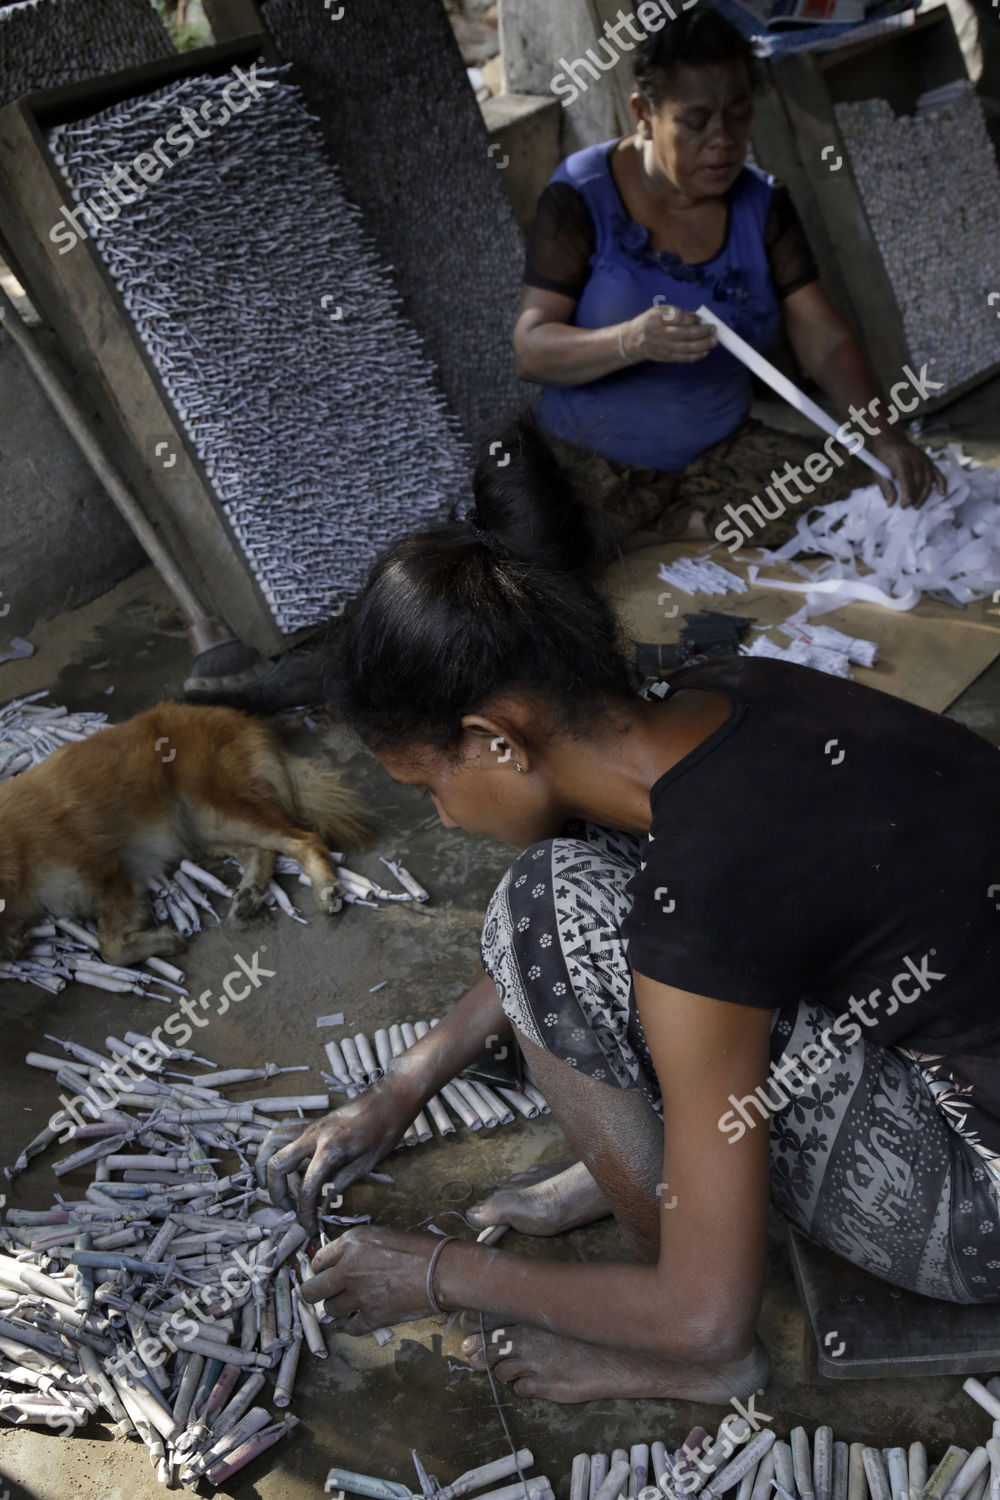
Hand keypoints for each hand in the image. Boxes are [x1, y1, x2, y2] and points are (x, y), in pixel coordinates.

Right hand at [257, 1086, 409, 1236]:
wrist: (389, 1098)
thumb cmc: (384, 1129)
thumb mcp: (367, 1163)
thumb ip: (340, 1183)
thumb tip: (321, 1204)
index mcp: (331, 1148)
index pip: (307, 1187)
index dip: (305, 1212)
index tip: (310, 1227)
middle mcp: (313, 1135)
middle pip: (277, 1164)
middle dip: (276, 1193)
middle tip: (289, 1211)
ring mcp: (309, 1126)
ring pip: (270, 1142)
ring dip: (266, 1167)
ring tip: (273, 1188)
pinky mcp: (310, 1123)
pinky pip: (281, 1133)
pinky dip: (274, 1150)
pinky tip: (283, 1166)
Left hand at [300, 1224, 445, 1332]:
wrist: (441, 1271)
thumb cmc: (421, 1248)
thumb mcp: (383, 1236)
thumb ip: (359, 1250)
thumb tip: (347, 1263)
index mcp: (351, 1243)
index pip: (318, 1260)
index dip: (321, 1269)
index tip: (327, 1274)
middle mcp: (347, 1269)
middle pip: (312, 1290)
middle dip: (316, 1294)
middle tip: (327, 1295)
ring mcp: (357, 1296)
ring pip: (330, 1310)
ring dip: (338, 1309)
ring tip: (351, 1305)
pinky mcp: (371, 1317)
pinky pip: (350, 1329)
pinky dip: (353, 1326)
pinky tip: (360, 1321)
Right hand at [622, 304, 716, 363]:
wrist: (634, 341)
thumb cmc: (649, 322)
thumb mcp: (658, 311)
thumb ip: (675, 313)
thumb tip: (696, 318)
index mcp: (657, 318)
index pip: (678, 318)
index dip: (692, 318)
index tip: (700, 318)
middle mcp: (660, 334)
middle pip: (685, 334)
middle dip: (702, 332)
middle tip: (713, 329)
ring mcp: (664, 348)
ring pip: (687, 348)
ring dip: (703, 345)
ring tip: (713, 340)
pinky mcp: (667, 357)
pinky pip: (684, 358)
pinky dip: (696, 355)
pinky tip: (705, 351)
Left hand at [869, 433, 946, 508]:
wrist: (890, 439)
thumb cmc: (882, 457)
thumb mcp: (877, 471)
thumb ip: (885, 487)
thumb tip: (891, 504)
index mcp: (900, 460)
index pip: (907, 482)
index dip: (907, 497)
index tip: (902, 506)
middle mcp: (914, 458)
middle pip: (919, 482)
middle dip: (915, 497)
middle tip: (909, 507)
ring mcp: (923, 458)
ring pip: (928, 479)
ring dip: (924, 495)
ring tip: (917, 505)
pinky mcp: (928, 459)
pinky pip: (937, 472)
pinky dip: (941, 483)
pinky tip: (942, 493)